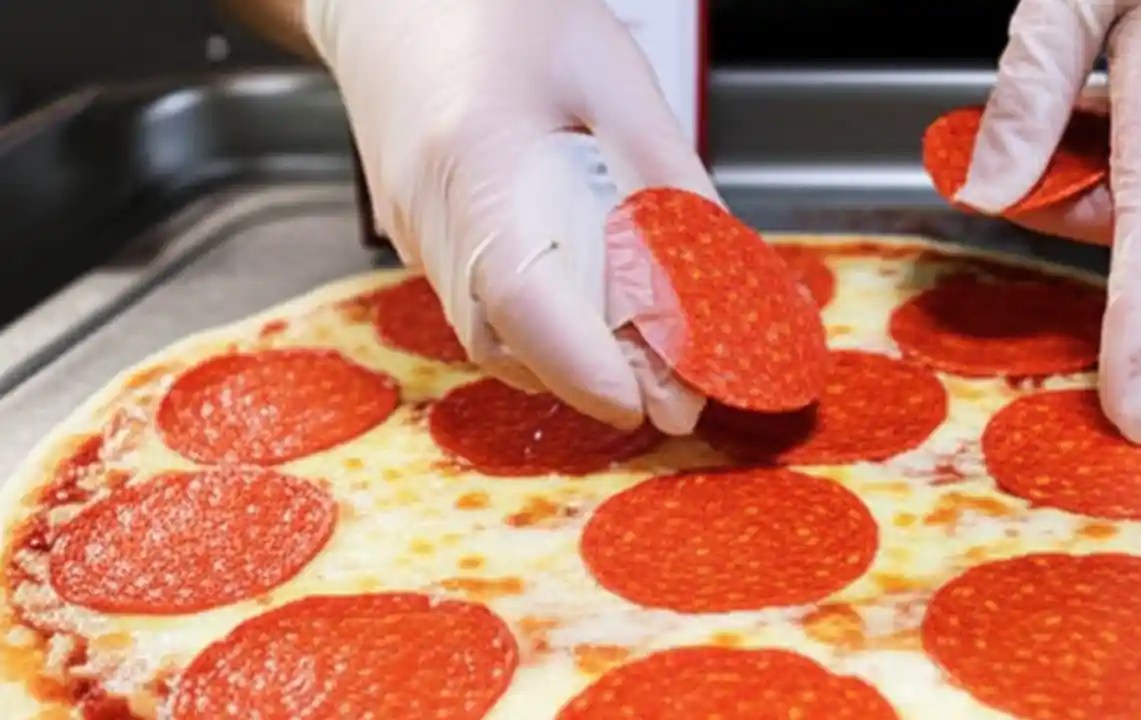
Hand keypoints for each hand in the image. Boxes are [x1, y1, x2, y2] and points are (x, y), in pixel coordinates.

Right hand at [303, 0, 714, 433]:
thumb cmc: (499, 10)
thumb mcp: (606, 70)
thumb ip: (659, 165)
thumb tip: (712, 258)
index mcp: (474, 158)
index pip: (521, 292)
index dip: (583, 362)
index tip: (646, 404)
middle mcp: (429, 212)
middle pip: (507, 337)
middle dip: (594, 381)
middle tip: (678, 397)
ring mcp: (414, 233)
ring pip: (490, 333)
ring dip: (568, 362)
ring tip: (648, 364)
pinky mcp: (417, 238)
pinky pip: (478, 306)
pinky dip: (542, 332)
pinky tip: (593, 321)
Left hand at [954, 0, 1140, 442]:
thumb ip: (1028, 93)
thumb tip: (984, 194)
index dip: (1140, 340)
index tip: (1132, 414)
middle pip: (1129, 238)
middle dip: (1063, 207)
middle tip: (1027, 141)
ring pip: (1137, 212)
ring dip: (1081, 179)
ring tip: (1069, 100)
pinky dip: (1106, 160)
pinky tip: (1099, 100)